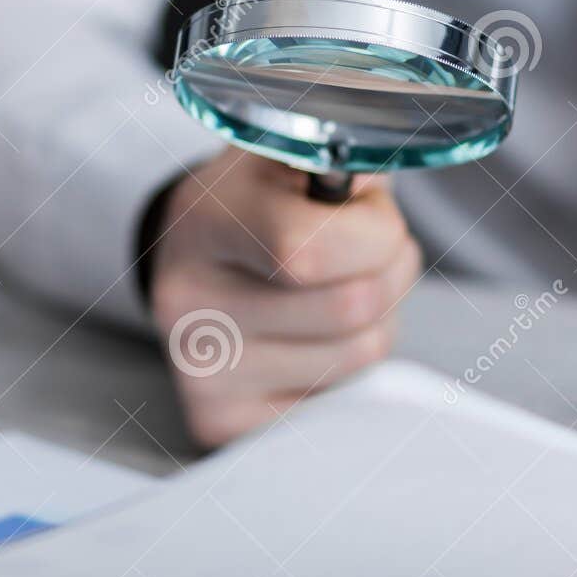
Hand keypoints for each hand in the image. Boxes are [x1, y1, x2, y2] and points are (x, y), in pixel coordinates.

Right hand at [149, 148, 421, 446]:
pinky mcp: (220, 423)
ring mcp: (201, 374)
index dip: (372, 232)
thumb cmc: (262, 198)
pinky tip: (311, 337)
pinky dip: (348, 368)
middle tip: (368, 251)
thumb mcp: (296, 153)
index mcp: (203, 221)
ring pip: (362, 355)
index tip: (370, 214)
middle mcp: (187, 304)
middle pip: (353, 307)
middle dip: (389, 270)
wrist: (192, 253)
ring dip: (378, 318)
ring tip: (338, 288)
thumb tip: (376, 177)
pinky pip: (342, 400)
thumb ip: (345, 159)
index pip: (306, 249)